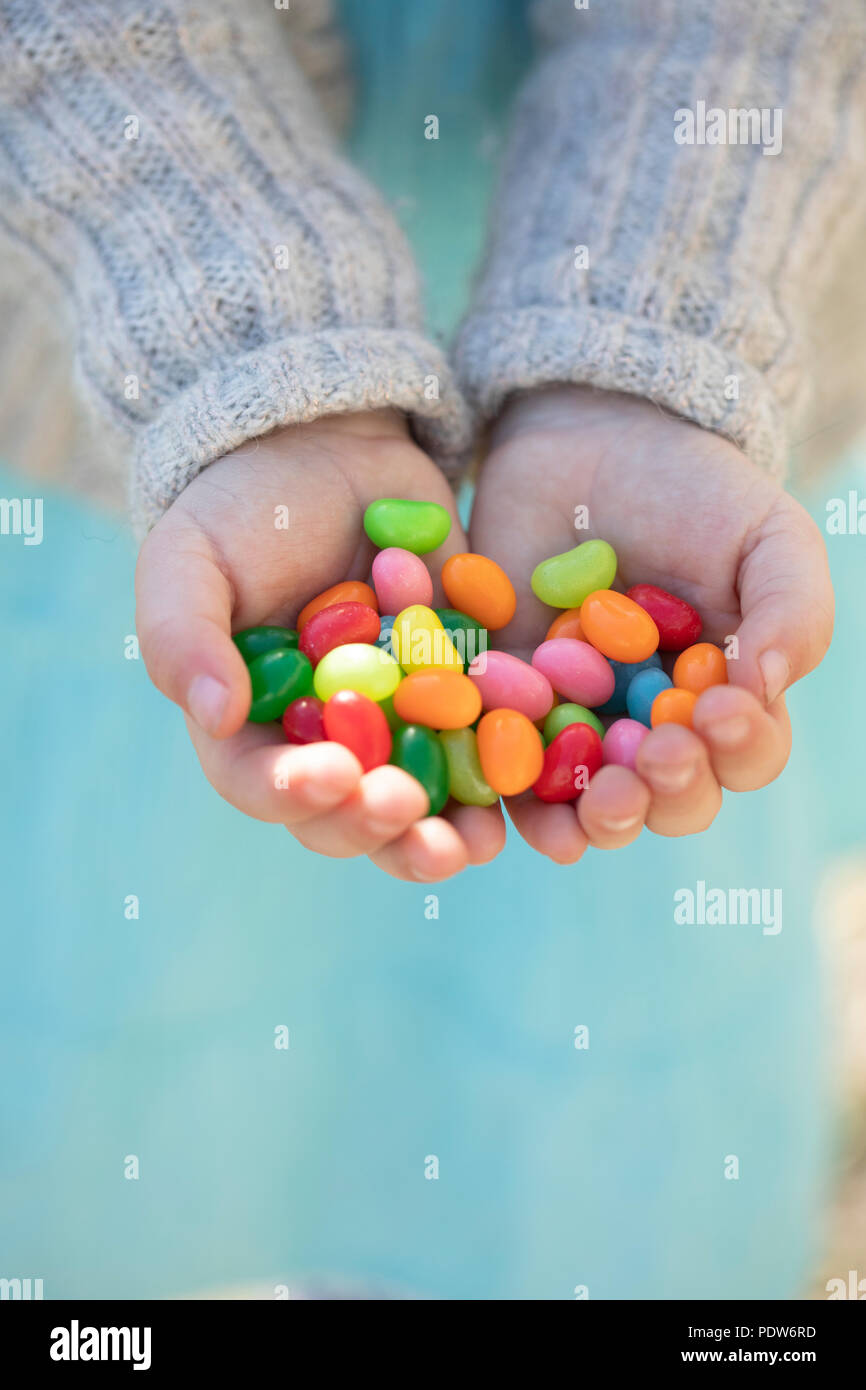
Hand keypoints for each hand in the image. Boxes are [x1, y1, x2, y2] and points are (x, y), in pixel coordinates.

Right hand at [135, 410, 504, 879]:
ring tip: (474, 842)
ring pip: (420, 803)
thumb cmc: (240, 507)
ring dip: (444, 834)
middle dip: (377, 827)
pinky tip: (532, 780)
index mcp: (252, 726)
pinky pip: (484, 744)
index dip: (295, 794)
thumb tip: (212, 716)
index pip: (262, 782)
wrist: (328, 447)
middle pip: (346, 812)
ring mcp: (397, 724)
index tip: (335, 778)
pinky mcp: (460, 692)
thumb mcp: (190, 559)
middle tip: (409, 815)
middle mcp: (326, 741)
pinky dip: (505, 770)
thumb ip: (184, 635)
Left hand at [469, 385, 833, 862]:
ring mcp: (579, 726)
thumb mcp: (766, 535)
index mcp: (727, 699)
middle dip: (671, 793)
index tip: (718, 710)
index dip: (739, 747)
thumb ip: (790, 610)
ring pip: (595, 805)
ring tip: (601, 802)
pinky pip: (510, 775)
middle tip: (655, 759)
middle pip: (674, 799)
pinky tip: (522, 808)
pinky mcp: (507, 711)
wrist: (582, 438)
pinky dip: (517, 800)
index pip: (747, 752)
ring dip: (603, 818)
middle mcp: (656, 729)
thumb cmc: (691, 489)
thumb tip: (766, 690)